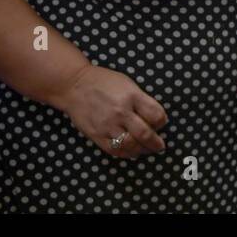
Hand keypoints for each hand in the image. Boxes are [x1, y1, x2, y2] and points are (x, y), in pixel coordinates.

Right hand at [53, 64, 167, 159]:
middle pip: (145, 134)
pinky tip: (131, 150)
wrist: (74, 85)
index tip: (161, 124)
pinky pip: (116, 150)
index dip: (162, 122)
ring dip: (142, 150)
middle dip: (156, 143)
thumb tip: (155, 119)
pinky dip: (126, 153)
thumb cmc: (103, 82)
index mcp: (132, 95)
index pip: (156, 115)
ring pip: (131, 146)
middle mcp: (121, 111)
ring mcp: (108, 125)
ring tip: (145, 149)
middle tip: (159, 146)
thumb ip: (141, 100)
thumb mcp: (128, 84)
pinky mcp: (97, 135)